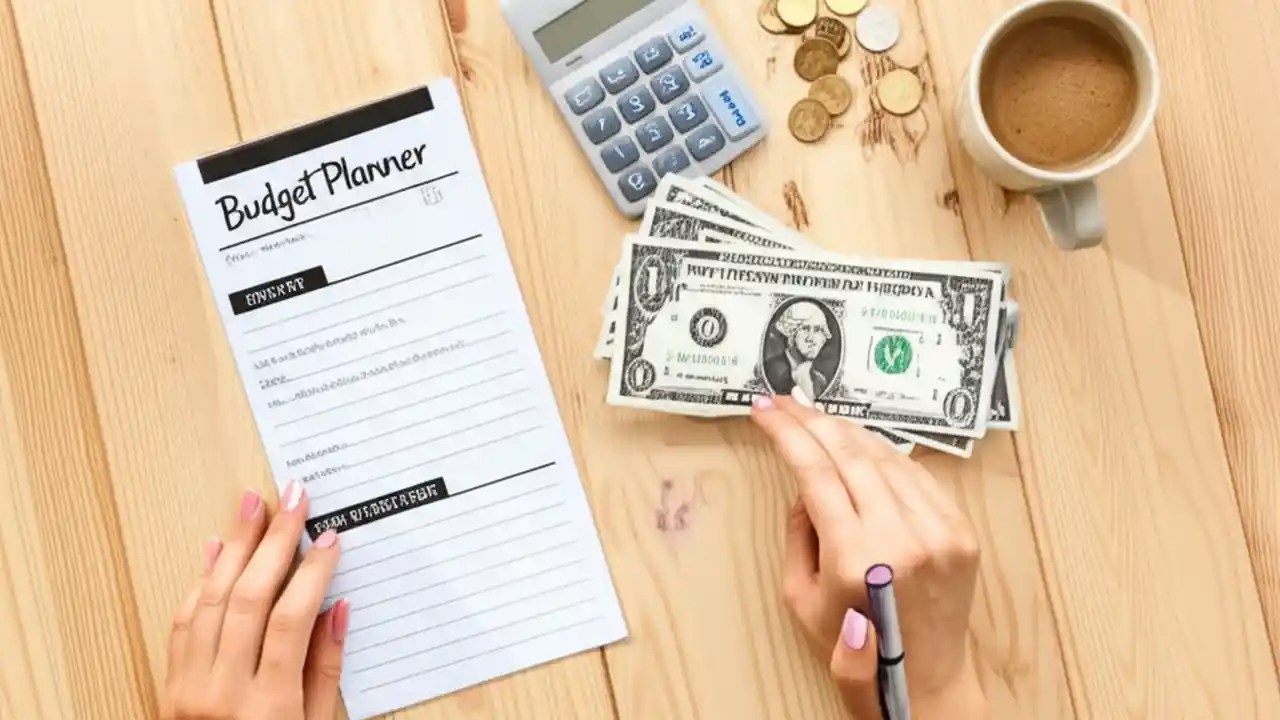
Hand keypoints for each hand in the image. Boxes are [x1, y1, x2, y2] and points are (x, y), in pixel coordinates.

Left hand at [163, 482, 347, 719]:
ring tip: (254, 505)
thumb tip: (337, 609)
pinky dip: (201, 580)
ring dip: (235, 546)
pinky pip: (184, 621)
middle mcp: (222, 693)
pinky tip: (218, 548)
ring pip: (210, 600)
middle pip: (247, 598)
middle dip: (274, 541)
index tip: (331, 538)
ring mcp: (190, 689)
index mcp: (267, 709)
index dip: (312, 574)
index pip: (289, 621)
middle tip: (294, 497)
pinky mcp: (171, 686)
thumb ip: (325, 672)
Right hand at [751, 395, 985, 718]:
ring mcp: (938, 532)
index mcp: (856, 559)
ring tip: (819, 418)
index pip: (814, 472)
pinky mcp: (961, 532)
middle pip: (849, 453)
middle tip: (787, 402)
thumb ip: (797, 535)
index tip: (765, 410)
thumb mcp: (801, 599)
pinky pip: (917, 475)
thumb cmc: (855, 650)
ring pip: (886, 456)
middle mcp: (902, 538)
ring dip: (847, 431)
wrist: (924, 682)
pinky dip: (886, 454)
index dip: (786, 432)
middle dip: (812, 419)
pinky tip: (862, 445)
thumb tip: (805, 488)